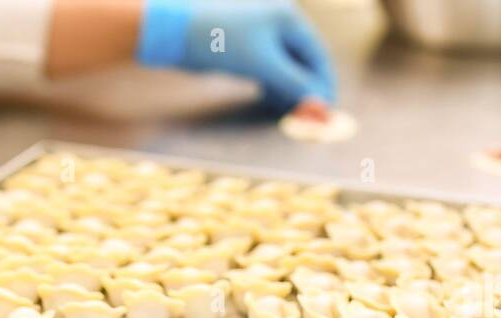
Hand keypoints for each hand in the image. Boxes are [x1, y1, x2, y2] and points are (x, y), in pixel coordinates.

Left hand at [135, 0, 333, 112]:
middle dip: (305, 88)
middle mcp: (276, 21)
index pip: (317, 54)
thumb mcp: (264, 64)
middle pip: (301, 60)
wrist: (174, 31)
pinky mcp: (240, 46)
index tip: (326, 111)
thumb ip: (294, 86)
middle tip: (309, 117)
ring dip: (289, 89)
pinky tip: (270, 98)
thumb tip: (322, 109)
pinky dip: (272, 84)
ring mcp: (258, 33)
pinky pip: (265, 67)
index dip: (323, 83)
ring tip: (291, 112)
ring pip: (283, 65)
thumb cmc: (221, 41)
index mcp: (288, 17)